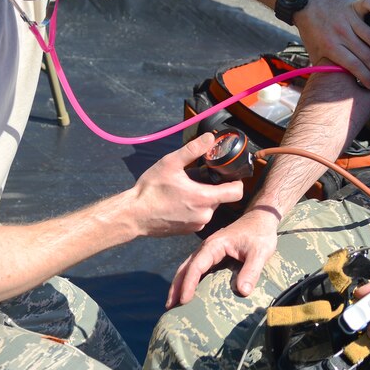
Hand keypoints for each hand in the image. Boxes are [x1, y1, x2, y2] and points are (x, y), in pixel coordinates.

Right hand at [128, 133, 244, 238]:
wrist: (133, 215)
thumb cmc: (151, 189)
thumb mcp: (170, 163)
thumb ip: (193, 150)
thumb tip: (210, 138)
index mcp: (204, 198)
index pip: (236, 192)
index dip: (236, 181)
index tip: (228, 173)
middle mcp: (204, 215)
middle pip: (222, 198)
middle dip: (213, 187)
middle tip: (197, 177)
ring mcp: (196, 225)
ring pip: (210, 207)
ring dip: (203, 197)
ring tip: (185, 189)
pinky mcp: (188, 231)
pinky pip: (199, 216)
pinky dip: (194, 208)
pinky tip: (179, 200)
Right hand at [166, 207, 280, 307]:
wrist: (261, 219)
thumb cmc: (260, 234)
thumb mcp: (260, 252)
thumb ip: (252, 270)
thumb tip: (242, 291)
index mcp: (215, 245)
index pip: (196, 266)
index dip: (189, 284)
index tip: (184, 300)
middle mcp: (207, 247)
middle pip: (186, 267)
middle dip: (176, 286)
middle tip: (169, 306)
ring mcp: (209, 251)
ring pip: (188, 267)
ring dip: (179, 284)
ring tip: (172, 303)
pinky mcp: (213, 255)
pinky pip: (196, 268)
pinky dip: (188, 280)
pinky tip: (187, 292)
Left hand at [294, 0, 369, 88]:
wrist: (305, 5)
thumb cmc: (311, 31)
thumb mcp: (314, 53)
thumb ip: (326, 66)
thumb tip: (336, 84)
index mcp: (331, 47)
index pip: (354, 66)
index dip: (367, 78)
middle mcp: (341, 33)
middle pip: (366, 55)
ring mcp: (348, 18)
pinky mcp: (353, 5)